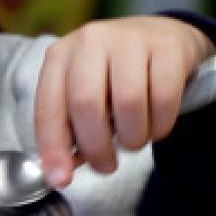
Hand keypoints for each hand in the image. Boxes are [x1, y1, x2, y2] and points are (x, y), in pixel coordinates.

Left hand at [35, 16, 214, 187]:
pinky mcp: (166, 46)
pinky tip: (157, 124)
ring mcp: (130, 39)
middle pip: (86, 104)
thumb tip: (61, 173)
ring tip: (135, 138)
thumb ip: (71, 130)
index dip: (53, 147)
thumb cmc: (116, 76)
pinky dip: (161, 125)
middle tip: (107, 165)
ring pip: (129, 103)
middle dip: (97, 147)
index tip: (61, 179)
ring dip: (133, 137)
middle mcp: (91, 41)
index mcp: (61, 56)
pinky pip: (164, 98)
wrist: (162, 37)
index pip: (49, 107)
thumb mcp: (86, 95)